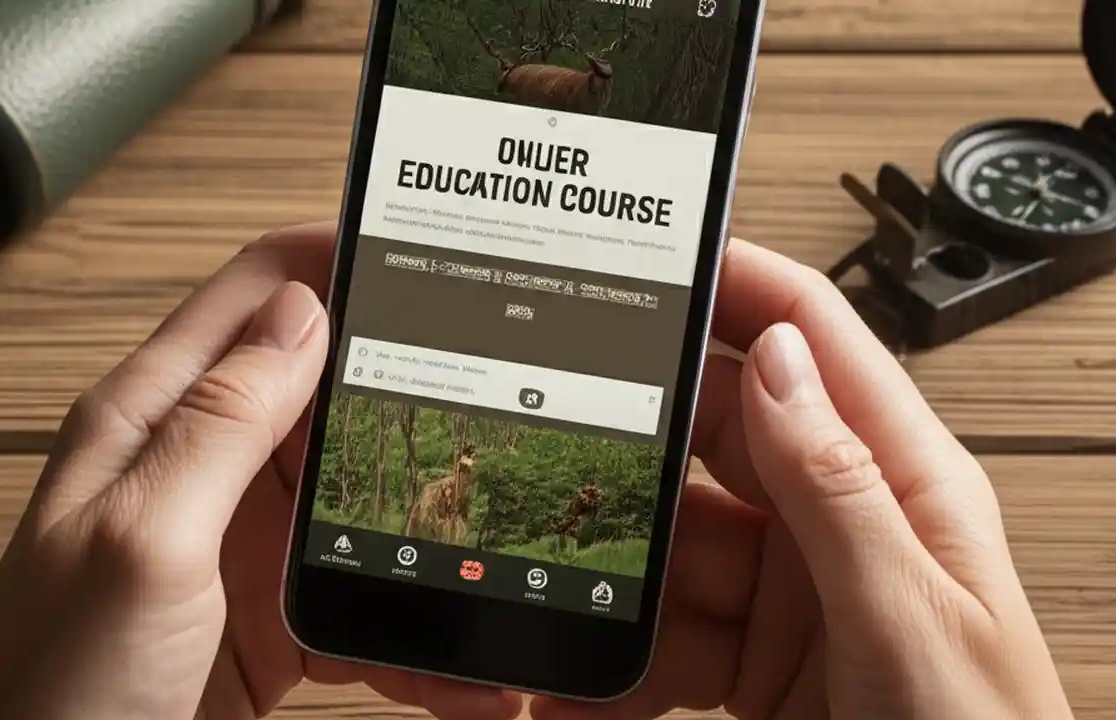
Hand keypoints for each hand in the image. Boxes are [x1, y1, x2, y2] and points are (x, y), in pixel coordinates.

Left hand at [0, 223, 521, 719]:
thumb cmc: (51, 685)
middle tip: (494, 386)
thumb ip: (221, 421)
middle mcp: (201, 464)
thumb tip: (301, 315)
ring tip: (482, 526)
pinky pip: (357, 585)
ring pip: (354, 484)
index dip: (335, 255)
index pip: (256, 292)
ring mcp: (239, 539)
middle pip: (323, 382)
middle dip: (406, 381)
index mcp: (155, 419)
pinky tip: (443, 649)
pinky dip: (407, 614)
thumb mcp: (144, 538)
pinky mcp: (269, 610)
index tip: (419, 249)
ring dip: (419, 504)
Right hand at [533, 239, 1074, 718]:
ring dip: (611, 566)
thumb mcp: (913, 624)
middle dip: (635, 431)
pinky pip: (663, 628)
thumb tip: (777, 363)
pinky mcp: (748, 652)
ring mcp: (787, 587)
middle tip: (550, 424)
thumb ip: (840, 492)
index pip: (813, 341)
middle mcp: (838, 520)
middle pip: (716, 431)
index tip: (654, 256)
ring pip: (672, 539)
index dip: (736, 282)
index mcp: (901, 482)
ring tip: (554, 582)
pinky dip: (616, 655)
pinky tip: (584, 678)